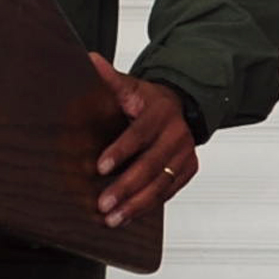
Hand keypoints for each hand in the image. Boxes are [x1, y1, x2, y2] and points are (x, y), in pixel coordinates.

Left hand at [88, 52, 196, 228]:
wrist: (181, 107)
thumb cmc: (148, 101)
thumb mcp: (130, 87)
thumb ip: (110, 78)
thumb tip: (90, 60)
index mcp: (161, 112)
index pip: (140, 134)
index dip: (121, 151)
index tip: (100, 167)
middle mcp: (178, 134)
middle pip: (152, 164)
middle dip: (127, 186)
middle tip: (104, 203)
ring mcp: (186, 154)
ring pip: (162, 183)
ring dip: (137, 204)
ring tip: (114, 218)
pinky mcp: (188, 169)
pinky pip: (169, 192)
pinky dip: (149, 206)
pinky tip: (130, 216)